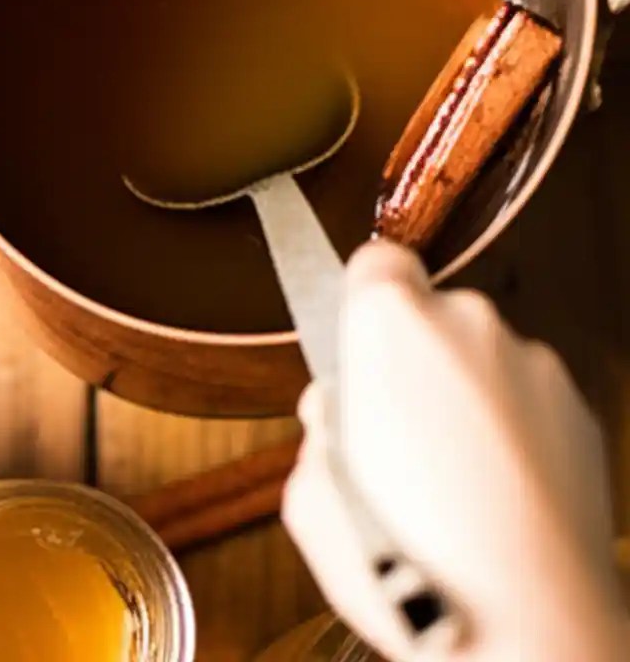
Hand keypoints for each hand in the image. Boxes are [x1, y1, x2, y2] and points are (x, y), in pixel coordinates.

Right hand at [283, 240, 627, 660]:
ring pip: (479, 362)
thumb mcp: (308, 493)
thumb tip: (337, 412)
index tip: (350, 345)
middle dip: (405, 365)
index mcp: (391, 325)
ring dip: (458, 401)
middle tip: (387, 439)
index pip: (372, 262)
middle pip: (427, 317)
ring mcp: (533, 365)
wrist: (527, 625)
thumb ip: (318, 431)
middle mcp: (471, 324)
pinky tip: (490, 498)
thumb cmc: (407, 557)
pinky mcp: (579, 409)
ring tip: (445, 485)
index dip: (357, 304)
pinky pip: (523, 401)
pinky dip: (504, 434)